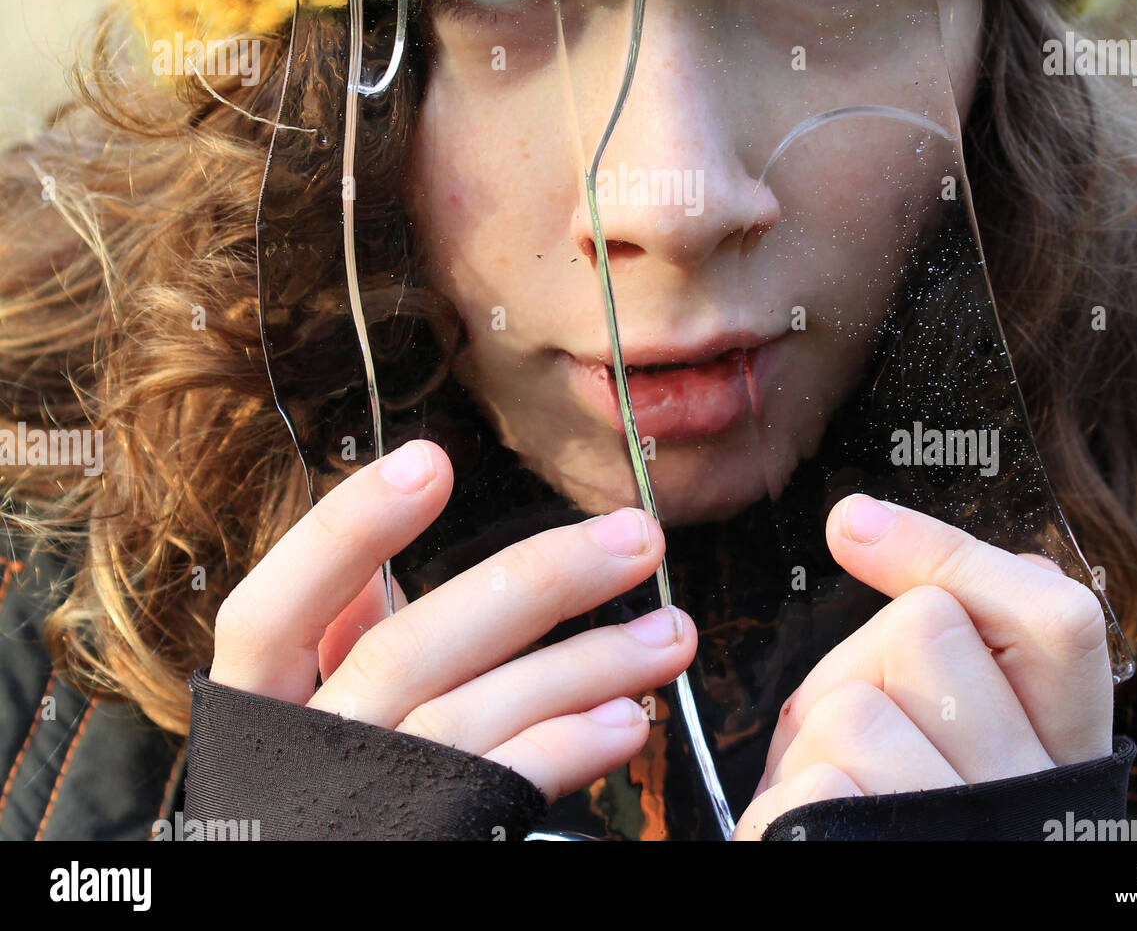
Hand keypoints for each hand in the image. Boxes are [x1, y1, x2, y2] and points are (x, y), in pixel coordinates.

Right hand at [210, 440, 695, 801]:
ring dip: (585, 666)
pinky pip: (497, 792)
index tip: (430, 461)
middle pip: (403, 654)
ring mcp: (353, 809)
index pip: (270, 611)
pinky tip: (624, 719)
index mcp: (254, 708)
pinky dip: (563, 749)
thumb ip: (332, 649)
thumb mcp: (296, 724)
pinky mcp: (414, 845)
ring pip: (468, 720)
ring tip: (669, 634)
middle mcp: (294, 760)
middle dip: (533, 583)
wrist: (306, 892)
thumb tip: (373, 574)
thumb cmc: (316, 795)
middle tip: (638, 536)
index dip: (344, 533)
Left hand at [732, 495, 1111, 839]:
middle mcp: (1039, 799)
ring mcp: (974, 840)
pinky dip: (786, 804)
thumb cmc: (889, 819)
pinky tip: (814, 837)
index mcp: (1063, 748)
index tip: (852, 524)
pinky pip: (814, 786)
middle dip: (859, 663)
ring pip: (856, 708)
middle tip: (863, 735)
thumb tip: (870, 526)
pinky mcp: (891, 869)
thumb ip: (936, 651)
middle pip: (925, 632)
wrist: (851, 888)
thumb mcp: (937, 730)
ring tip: (839, 796)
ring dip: (816, 741)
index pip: (1058, 619)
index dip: (954, 552)